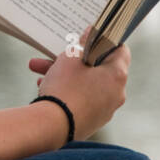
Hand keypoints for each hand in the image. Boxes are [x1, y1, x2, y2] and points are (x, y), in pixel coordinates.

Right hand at [28, 25, 129, 140]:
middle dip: (73, 58)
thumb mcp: (71, 58)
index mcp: (117, 75)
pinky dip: (67, 91)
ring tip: (39, 70)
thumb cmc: (64, 88)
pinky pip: (81, 100)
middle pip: (98, 68)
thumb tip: (91, 33)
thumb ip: (82, 43)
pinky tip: (44, 88)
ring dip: (65, 75)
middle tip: (55, 52)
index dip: (105, 39)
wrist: (52, 127)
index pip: (120, 49)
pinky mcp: (92, 122)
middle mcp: (116, 93)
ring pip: (86, 84)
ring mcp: (105, 110)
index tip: (89, 36)